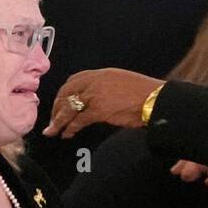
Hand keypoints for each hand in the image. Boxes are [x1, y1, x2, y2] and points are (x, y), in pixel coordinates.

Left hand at [45, 69, 165, 139]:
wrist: (155, 100)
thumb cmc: (144, 94)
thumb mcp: (122, 83)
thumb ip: (107, 88)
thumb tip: (99, 100)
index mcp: (101, 74)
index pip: (74, 80)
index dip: (64, 93)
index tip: (60, 103)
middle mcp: (95, 81)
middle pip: (67, 92)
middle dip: (57, 106)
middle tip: (52, 119)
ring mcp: (95, 95)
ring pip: (69, 107)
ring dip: (58, 120)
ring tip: (52, 131)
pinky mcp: (98, 110)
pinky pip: (78, 120)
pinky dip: (70, 128)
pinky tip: (67, 134)